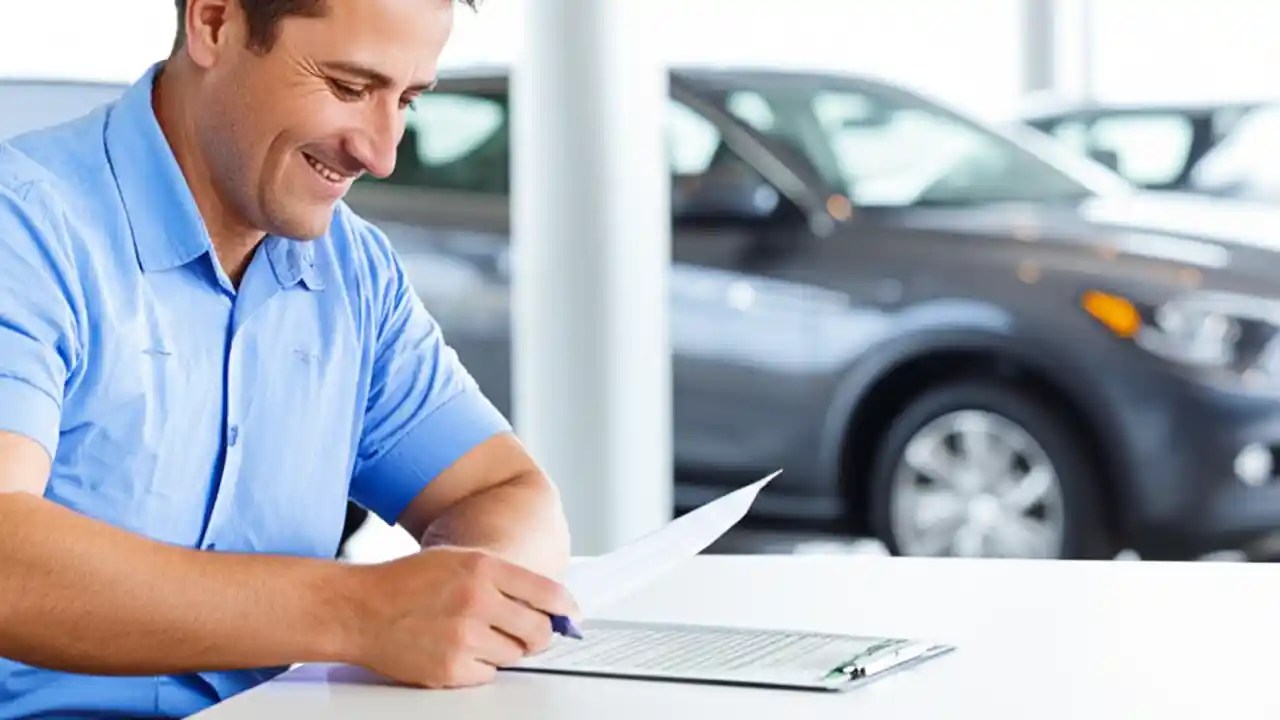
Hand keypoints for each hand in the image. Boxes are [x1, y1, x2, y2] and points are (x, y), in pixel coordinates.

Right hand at [344, 546, 578, 688]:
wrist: (359, 609)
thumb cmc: (406, 583)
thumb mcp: (458, 560)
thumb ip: (503, 578)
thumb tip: (547, 603)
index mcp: (483, 568)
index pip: (547, 592)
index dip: (564, 608)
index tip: (570, 616)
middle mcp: (477, 600)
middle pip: (538, 630)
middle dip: (540, 636)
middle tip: (531, 635)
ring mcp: (464, 637)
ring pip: (515, 655)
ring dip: (505, 650)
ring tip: (477, 637)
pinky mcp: (450, 669)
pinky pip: (488, 675)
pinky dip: (481, 668)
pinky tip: (459, 651)